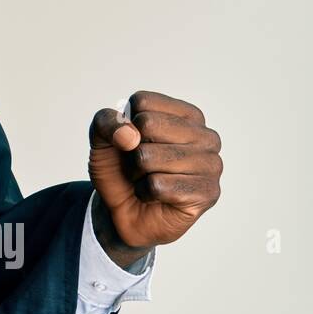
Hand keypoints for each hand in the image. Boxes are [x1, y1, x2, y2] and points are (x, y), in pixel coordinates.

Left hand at [88, 90, 222, 255]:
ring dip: (136, 173)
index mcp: (185, 114)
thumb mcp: (102, 140)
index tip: (132, 141)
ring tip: (147, 179)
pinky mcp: (207, 192)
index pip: (142, 101)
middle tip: (139, 165)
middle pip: (147, 125)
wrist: (122, 212)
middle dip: (130, 149)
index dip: (124, 124)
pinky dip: (144, 192)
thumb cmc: (119, 170)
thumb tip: (130, 135)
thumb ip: (105, 123)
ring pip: (149, 157)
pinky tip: (155, 196)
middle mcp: (206, 135)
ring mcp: (211, 164)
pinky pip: (157, 185)